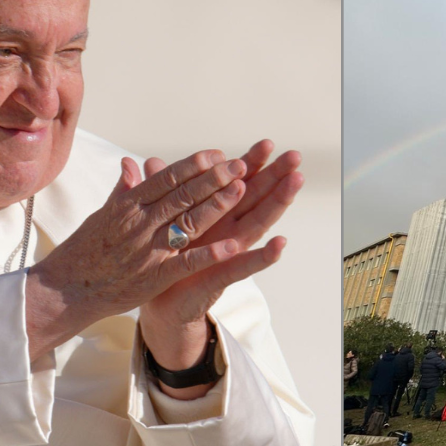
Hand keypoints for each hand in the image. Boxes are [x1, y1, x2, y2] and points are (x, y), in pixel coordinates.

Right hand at [24, 150, 246, 360]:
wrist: (65, 289)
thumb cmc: (83, 251)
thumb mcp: (101, 215)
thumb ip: (122, 190)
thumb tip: (130, 164)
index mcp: (128, 204)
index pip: (166, 177)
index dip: (194, 164)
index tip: (217, 154)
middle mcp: (139, 222)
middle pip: (183, 194)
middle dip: (214, 177)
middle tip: (239, 164)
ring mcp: (148, 248)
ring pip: (188, 221)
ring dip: (217, 204)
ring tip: (241, 189)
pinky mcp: (154, 276)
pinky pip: (187, 262)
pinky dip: (210, 253)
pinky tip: (233, 245)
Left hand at [137, 141, 301, 394]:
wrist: (161, 301)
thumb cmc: (165, 258)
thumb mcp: (159, 220)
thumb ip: (159, 191)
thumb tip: (150, 162)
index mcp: (213, 214)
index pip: (235, 183)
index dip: (251, 164)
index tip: (266, 143)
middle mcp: (227, 230)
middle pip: (256, 198)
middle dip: (276, 177)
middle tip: (295, 157)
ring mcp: (228, 253)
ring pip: (257, 225)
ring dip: (278, 205)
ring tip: (296, 184)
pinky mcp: (221, 277)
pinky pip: (243, 266)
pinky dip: (262, 257)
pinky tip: (280, 245)